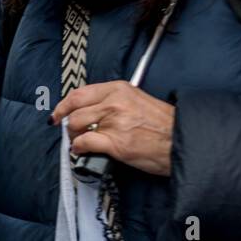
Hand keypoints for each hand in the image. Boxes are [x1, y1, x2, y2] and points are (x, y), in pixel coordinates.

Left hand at [50, 80, 175, 176]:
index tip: (58, 114)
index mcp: (119, 89)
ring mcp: (114, 122)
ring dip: (74, 136)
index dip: (64, 105)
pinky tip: (82, 151)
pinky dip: (78, 148)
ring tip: (81, 142)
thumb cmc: (163, 125)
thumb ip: (113, 101)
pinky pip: (83, 143)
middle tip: (72, 131)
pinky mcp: (115, 143)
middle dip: (68, 123)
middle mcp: (114, 102)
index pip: (79, 93)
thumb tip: (89, 110)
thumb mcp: (137, 100)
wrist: (181, 141)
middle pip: (74, 109)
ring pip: (76, 126)